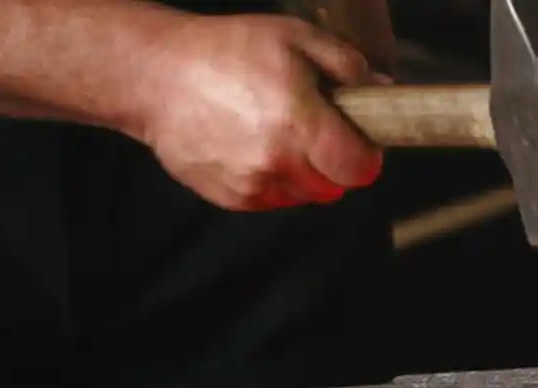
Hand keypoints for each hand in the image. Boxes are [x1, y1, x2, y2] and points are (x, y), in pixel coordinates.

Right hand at [139, 13, 388, 210]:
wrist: (155, 74)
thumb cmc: (227, 50)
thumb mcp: (296, 38)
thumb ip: (348, 67)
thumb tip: (383, 92)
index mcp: (299, 124)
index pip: (360, 169)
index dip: (366, 155)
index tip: (357, 138)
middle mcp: (277, 161)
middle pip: (336, 185)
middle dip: (333, 160)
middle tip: (313, 127)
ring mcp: (252, 184)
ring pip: (305, 194)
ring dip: (303, 171)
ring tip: (276, 131)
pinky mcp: (232, 198)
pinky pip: (274, 198)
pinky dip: (273, 178)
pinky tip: (252, 144)